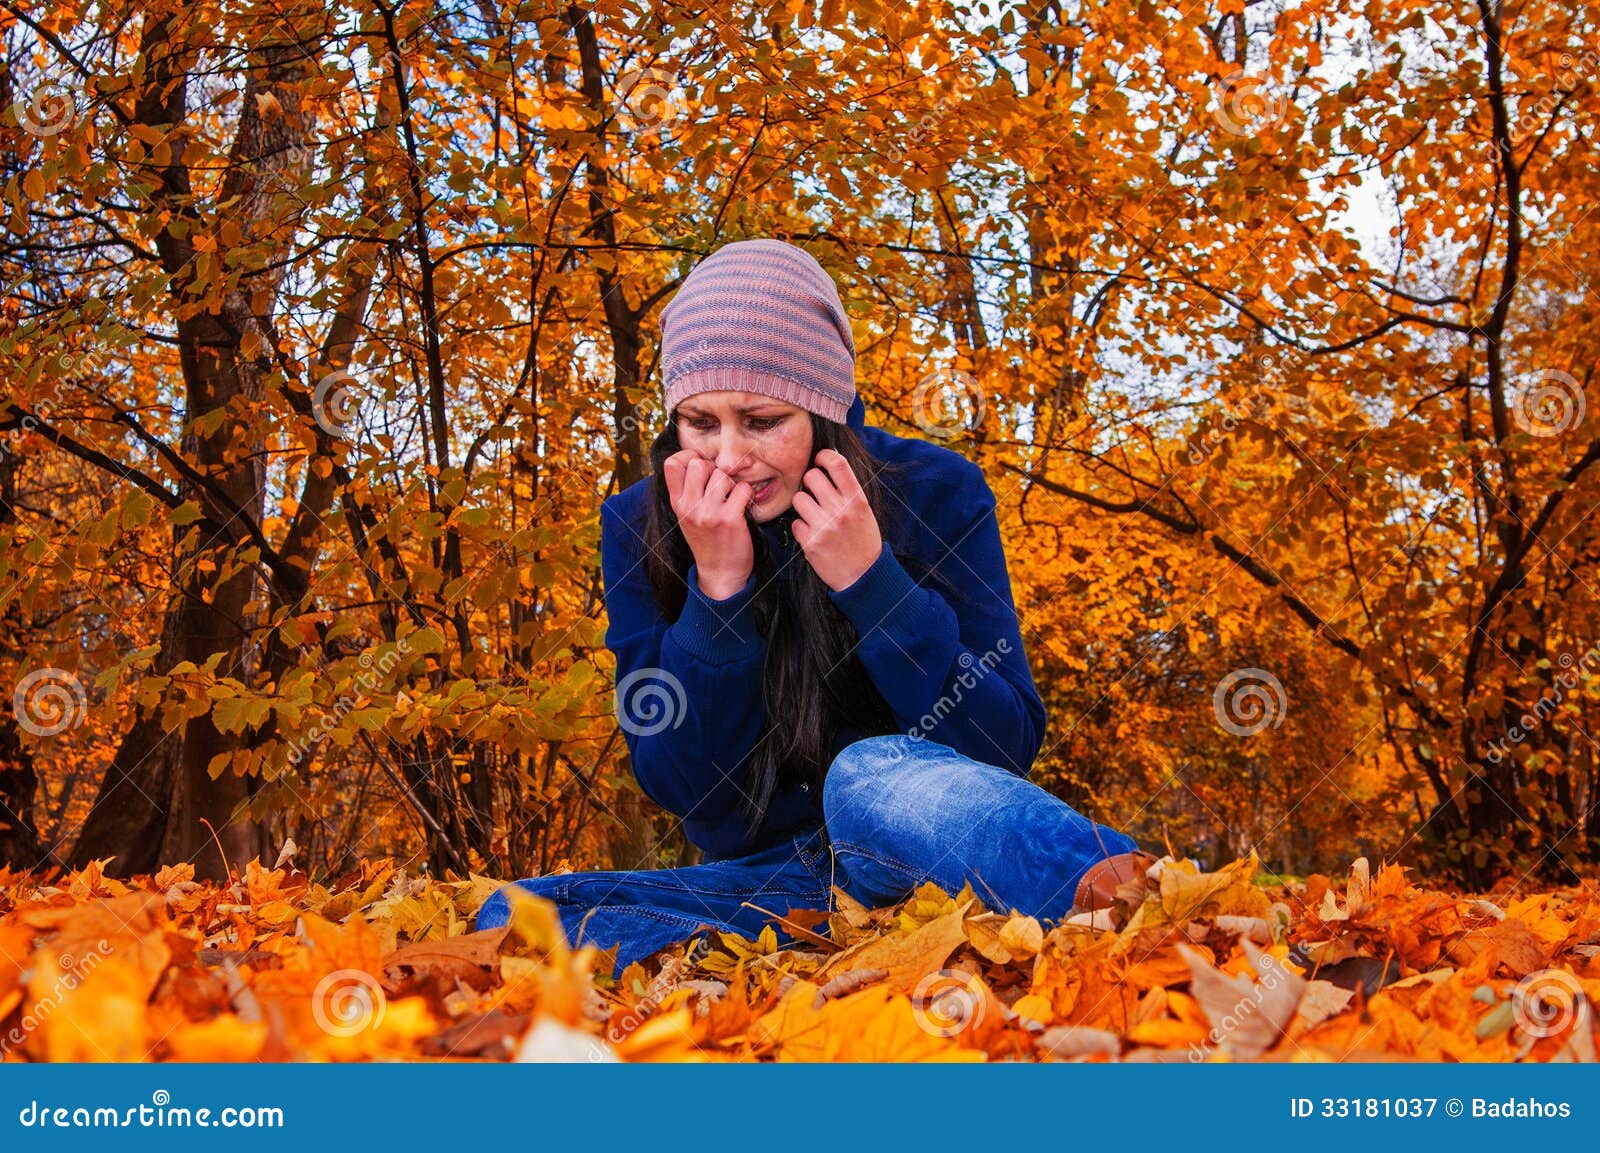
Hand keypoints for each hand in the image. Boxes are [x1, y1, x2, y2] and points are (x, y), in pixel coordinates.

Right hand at [662, 449, 754, 599]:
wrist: (720, 573)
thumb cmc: (707, 542)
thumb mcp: (687, 516)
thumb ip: (688, 491)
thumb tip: (699, 460)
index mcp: (677, 503)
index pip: (671, 463)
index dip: (688, 456)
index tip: (699, 465)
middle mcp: (689, 507)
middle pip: (698, 463)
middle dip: (713, 468)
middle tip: (720, 485)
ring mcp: (709, 513)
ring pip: (722, 474)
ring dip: (731, 483)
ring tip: (730, 499)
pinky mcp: (730, 519)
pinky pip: (742, 488)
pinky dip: (746, 494)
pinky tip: (742, 506)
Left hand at [791, 449, 883, 591]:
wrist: (864, 576)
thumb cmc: (863, 540)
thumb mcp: (863, 511)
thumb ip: (847, 490)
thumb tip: (829, 463)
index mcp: (857, 500)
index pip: (837, 463)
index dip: (824, 456)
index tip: (819, 460)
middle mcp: (841, 510)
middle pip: (811, 477)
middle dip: (809, 482)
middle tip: (815, 492)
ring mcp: (824, 527)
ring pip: (798, 498)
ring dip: (803, 505)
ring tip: (813, 515)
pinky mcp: (811, 543)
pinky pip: (795, 523)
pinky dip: (801, 527)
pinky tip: (813, 533)